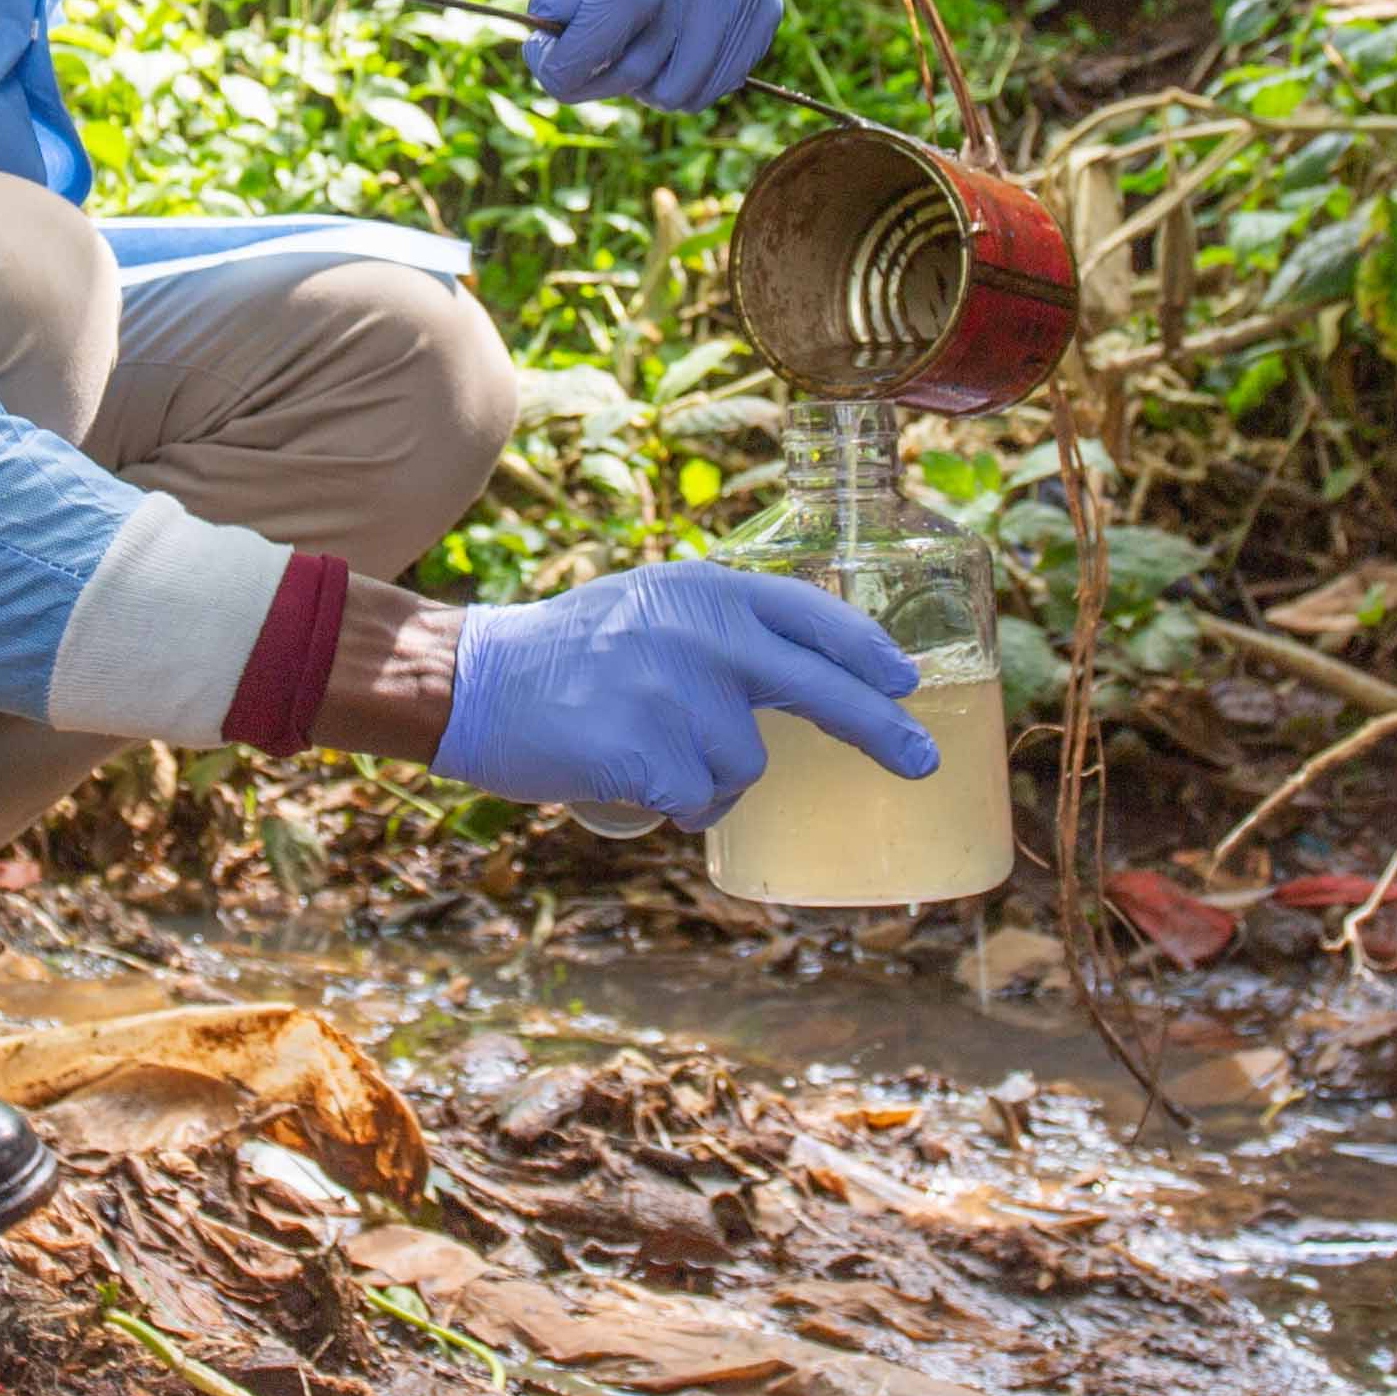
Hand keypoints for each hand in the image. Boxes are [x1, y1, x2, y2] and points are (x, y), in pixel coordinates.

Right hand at [436, 563, 934, 828]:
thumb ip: (722, 626)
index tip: (904, 681)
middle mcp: (704, 633)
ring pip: (745, 765)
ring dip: (711, 779)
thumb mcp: (653, 606)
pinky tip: (632, 780)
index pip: (813, 615)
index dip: (867, 651)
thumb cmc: (567, 652)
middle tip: (921, 762)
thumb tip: (807, 664)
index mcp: (709, 589)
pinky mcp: (650, 751)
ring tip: (651, 754)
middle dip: (880, 730)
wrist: (475, 680)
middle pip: (821, 691)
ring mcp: (679, 691)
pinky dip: (676, 806)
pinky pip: (699, 801)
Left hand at [519, 0, 778, 110]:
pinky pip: (717, 84)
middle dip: (593, 76)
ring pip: (683, 85)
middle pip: (649, 52)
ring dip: (637, 87)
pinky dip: (679, 84)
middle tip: (573, 54)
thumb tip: (560, 18)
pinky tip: (660, 48)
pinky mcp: (766, 6)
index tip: (548, 60)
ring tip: (621, 48)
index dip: (582, 45)